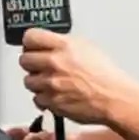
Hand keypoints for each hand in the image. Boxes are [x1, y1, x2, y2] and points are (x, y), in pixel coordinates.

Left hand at [19, 28, 136, 124]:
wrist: (114, 99)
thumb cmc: (106, 76)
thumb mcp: (87, 48)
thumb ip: (63, 44)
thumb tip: (48, 44)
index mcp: (64, 46)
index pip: (31, 37)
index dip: (30, 43)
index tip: (32, 46)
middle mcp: (55, 63)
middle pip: (24, 59)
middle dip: (32, 63)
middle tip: (40, 66)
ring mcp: (51, 83)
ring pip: (28, 81)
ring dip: (37, 82)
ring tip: (51, 83)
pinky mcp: (51, 102)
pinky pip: (37, 98)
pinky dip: (44, 98)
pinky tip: (56, 95)